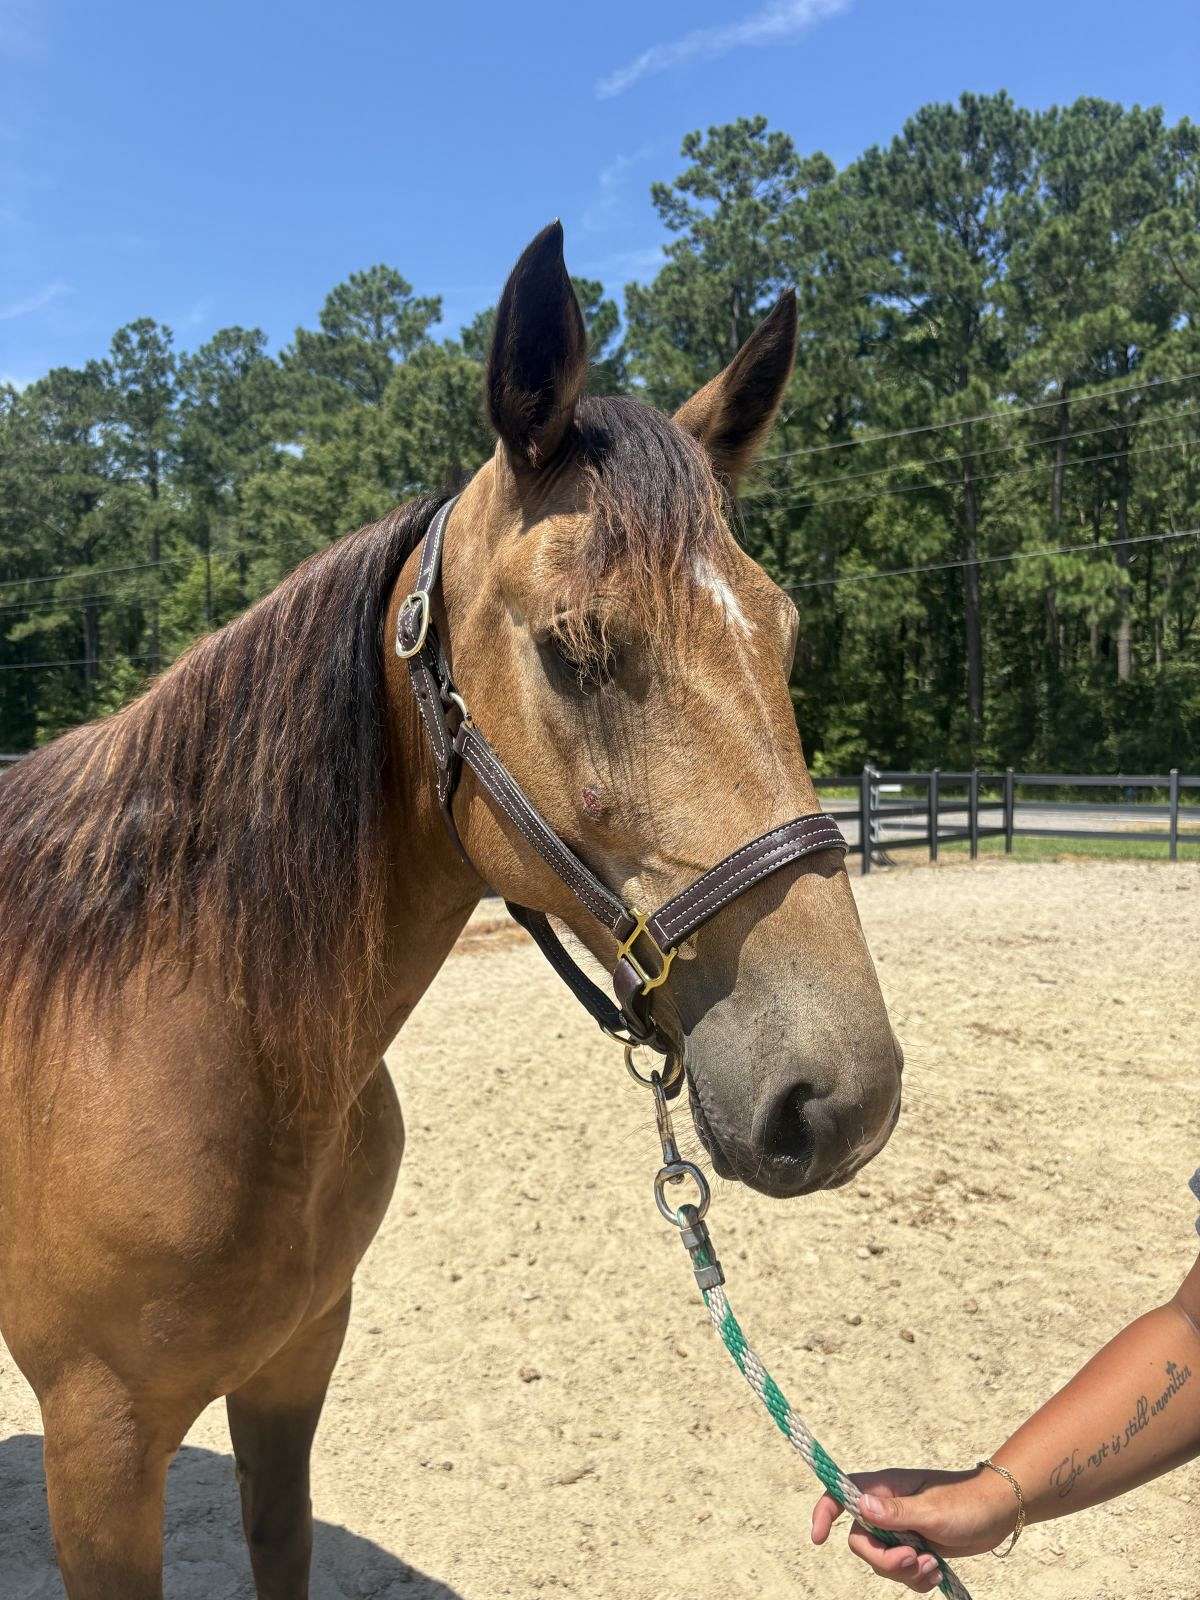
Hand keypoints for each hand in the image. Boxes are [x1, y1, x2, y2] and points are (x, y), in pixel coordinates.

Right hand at [810, 1466, 1017, 1591]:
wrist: (998, 1513)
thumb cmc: (965, 1502)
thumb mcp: (931, 1511)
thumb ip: (895, 1513)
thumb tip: (858, 1506)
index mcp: (885, 1488)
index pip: (842, 1495)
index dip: (825, 1513)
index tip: (818, 1538)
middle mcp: (887, 1509)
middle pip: (862, 1541)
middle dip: (883, 1560)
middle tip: (912, 1560)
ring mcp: (900, 1530)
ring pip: (882, 1561)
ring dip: (904, 1572)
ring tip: (932, 1566)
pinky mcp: (915, 1548)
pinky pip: (902, 1572)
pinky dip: (916, 1579)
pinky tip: (936, 1573)